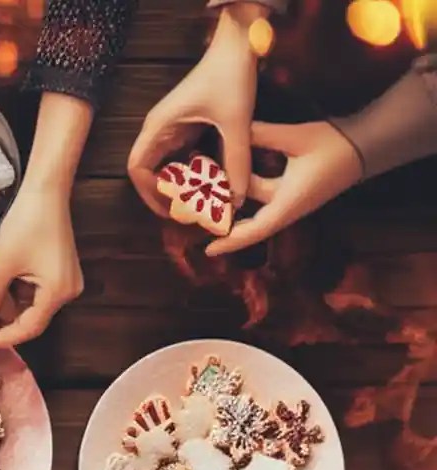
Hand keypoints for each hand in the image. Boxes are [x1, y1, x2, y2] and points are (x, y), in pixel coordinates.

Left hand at [0, 186, 81, 347]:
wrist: (44, 189)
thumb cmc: (27, 223)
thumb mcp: (2, 263)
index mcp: (57, 294)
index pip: (28, 329)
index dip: (1, 338)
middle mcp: (66, 292)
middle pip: (27, 316)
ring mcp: (63, 280)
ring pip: (26, 301)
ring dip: (3, 294)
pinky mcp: (57, 270)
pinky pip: (31, 288)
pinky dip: (12, 283)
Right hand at [128, 3, 266, 215]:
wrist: (236, 47)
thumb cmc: (229, 77)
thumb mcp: (236, 122)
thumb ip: (237, 162)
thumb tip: (237, 199)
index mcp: (159, 127)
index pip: (138, 168)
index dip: (150, 193)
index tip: (173, 208)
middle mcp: (160, 129)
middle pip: (149, 172)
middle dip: (166, 195)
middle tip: (190, 212)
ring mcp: (172, 128)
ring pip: (166, 167)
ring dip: (181, 185)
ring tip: (202, 200)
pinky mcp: (187, 127)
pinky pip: (182, 158)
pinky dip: (193, 173)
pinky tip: (212, 179)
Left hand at [204, 121, 360, 255]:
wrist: (364, 145)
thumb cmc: (334, 145)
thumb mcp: (295, 137)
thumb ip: (262, 135)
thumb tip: (234, 130)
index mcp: (289, 202)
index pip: (256, 230)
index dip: (232, 241)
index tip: (209, 251)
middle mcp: (287, 206)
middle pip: (249, 223)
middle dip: (223, 224)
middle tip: (194, 219)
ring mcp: (289, 200)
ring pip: (253, 207)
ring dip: (231, 204)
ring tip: (202, 196)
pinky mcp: (291, 190)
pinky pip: (262, 195)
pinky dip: (244, 192)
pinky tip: (226, 181)